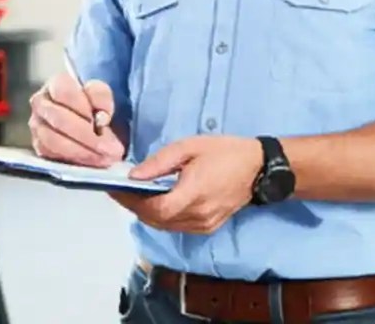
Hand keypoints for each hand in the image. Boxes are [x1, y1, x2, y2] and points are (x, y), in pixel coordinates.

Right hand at [28, 73, 124, 167]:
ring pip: (54, 141)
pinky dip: (74, 160)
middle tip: (111, 149)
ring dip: (82, 152)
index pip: (64, 92)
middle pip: (60, 119)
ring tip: (104, 158)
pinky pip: (53, 156)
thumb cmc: (94, 104)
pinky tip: (92, 162)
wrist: (89, 121)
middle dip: (88, 136)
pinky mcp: (39, 147)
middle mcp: (40, 104)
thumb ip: (101, 98)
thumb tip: (101, 118)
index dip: (83, 107)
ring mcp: (37, 127)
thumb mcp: (102, 94)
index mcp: (55, 84)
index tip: (104, 121)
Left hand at [110, 136, 263, 234]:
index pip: (154, 208)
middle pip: (156, 220)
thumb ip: (160, 162)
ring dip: (147, 213)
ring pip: (165, 226)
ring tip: (135, 196)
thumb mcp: (191, 147)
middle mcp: (198, 215)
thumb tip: (134, 176)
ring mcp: (204, 224)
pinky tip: (157, 203)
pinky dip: (162, 217)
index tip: (115, 189)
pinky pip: (177, 226)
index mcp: (194, 193)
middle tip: (121, 191)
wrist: (259, 168)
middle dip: (135, 206)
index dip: (131, 202)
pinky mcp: (208, 227)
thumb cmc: (226, 152)